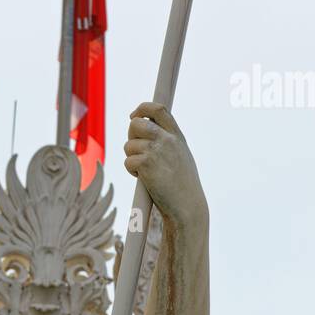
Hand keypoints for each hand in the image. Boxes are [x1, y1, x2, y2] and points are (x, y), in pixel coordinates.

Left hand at [124, 103, 207, 228]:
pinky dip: (132, 171)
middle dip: (130, 136)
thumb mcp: (180, 156)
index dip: (142, 108)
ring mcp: (157, 150)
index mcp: (177, 136)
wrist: (187, 205)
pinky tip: (145, 179)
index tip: (134, 115)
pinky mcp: (146, 164)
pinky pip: (128, 161)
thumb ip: (167, 141)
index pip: (158, 109)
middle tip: (136, 151)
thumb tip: (144, 128)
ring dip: (132, 159)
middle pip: (135, 124)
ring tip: (146, 172)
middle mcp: (167, 139)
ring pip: (129, 145)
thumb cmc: (182, 185)